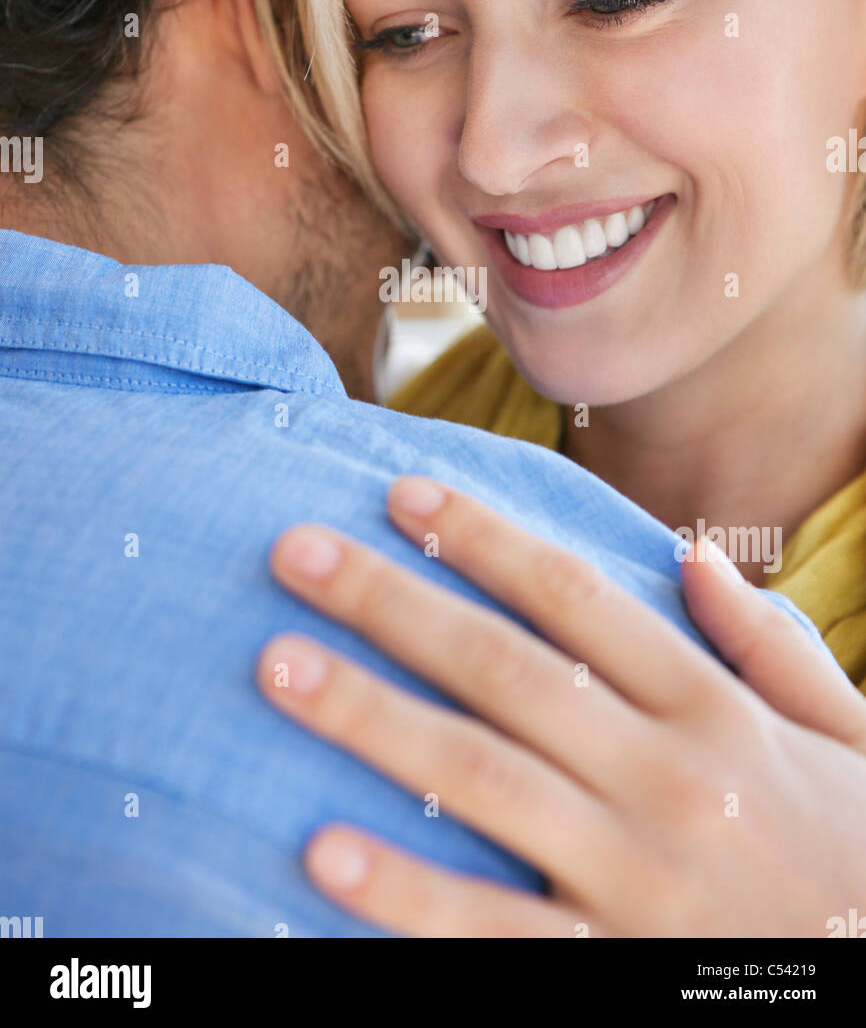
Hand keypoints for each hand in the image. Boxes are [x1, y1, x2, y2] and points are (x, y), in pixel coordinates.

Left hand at [257, 478, 865, 936]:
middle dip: (392, 604)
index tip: (402, 495)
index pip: (577, 599)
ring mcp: (638, 877)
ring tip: (277, 667)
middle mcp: (668, 777)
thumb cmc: (862, 855)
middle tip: (294, 554)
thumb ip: (770, 643)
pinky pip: (495, 932)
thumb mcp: (848, 733)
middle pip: (506, 667)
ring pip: (483, 778)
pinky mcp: (615, 971)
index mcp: (714, 711)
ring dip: (372, 717)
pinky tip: (324, 852)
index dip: (482, 539)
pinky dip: (408, 892)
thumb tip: (691, 555)